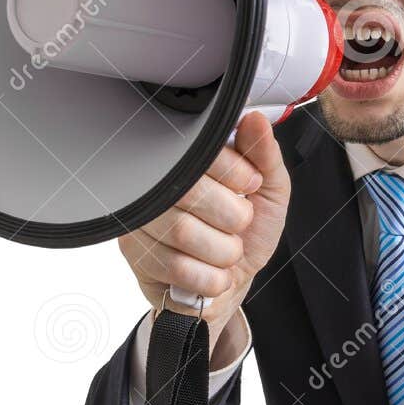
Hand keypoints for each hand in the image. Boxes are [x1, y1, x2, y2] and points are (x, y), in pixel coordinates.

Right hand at [116, 111, 291, 342]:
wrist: (232, 284)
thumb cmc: (248, 233)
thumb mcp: (268, 191)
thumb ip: (264, 156)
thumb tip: (255, 120)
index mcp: (188, 159)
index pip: (199, 149)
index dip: (234, 169)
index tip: (251, 184)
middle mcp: (157, 182)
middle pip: (189, 191)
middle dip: (232, 216)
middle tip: (240, 223)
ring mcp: (141, 218)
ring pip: (181, 231)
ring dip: (223, 250)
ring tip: (228, 251)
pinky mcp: (135, 255)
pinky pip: (174, 266)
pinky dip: (209, 277)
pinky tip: (213, 272)